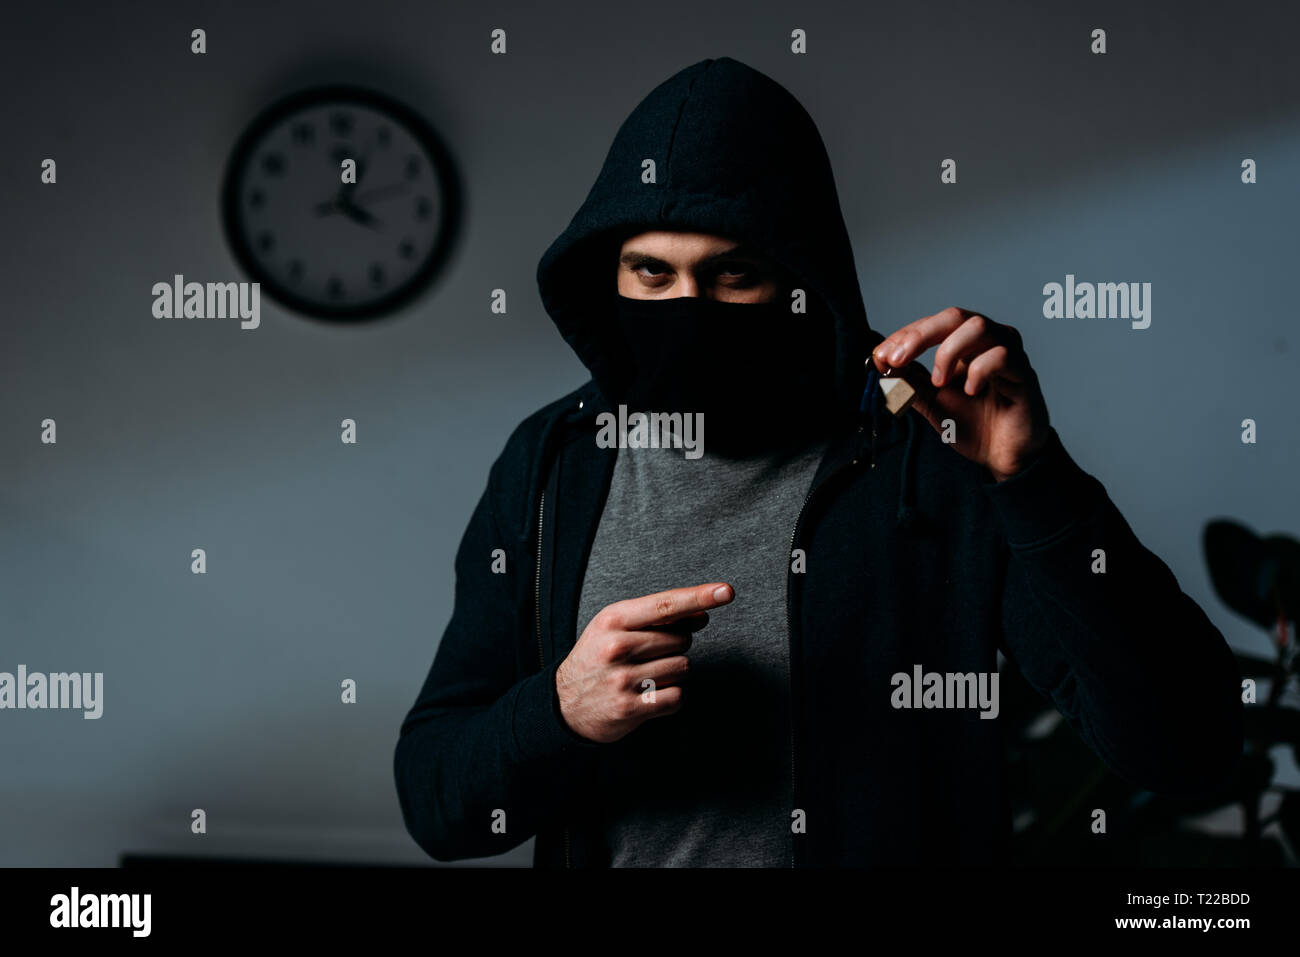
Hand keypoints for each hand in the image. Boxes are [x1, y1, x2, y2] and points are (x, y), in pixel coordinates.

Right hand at [555, 582, 733, 743]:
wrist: (564, 704)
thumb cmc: (597, 658)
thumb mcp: (615, 627)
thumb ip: (656, 618)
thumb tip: (701, 614)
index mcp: (613, 620)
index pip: (665, 604)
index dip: (699, 597)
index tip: (725, 591)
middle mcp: (617, 647)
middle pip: (681, 639)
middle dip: (675, 645)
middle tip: (649, 654)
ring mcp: (623, 679)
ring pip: (682, 667)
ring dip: (673, 672)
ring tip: (645, 675)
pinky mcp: (630, 708)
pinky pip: (676, 697)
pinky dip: (670, 696)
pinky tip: (649, 694)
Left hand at [872, 307, 1050, 481]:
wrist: (1003, 456)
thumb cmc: (974, 424)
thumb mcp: (931, 402)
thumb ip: (910, 382)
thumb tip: (881, 364)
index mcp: (963, 344)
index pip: (931, 325)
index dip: (903, 337)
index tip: (880, 357)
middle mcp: (987, 341)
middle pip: (953, 316)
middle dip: (919, 336)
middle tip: (897, 360)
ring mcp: (1008, 352)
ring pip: (978, 326)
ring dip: (948, 352)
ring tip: (938, 382)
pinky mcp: (1023, 372)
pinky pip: (1001, 355)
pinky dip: (978, 371)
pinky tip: (971, 392)